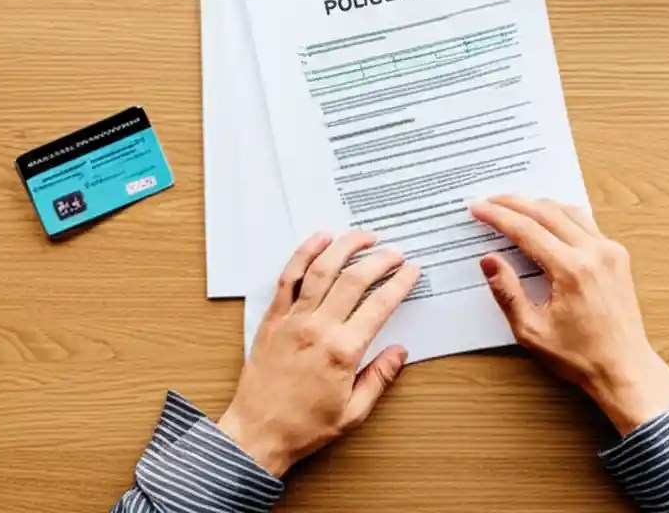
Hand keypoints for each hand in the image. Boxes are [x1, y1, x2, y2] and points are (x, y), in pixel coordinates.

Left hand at [218, 231, 420, 475]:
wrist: (256, 433)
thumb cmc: (303, 427)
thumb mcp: (353, 412)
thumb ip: (379, 378)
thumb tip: (400, 352)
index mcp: (343, 352)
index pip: (380, 306)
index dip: (400, 283)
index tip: (412, 271)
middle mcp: (318, 328)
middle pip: (354, 279)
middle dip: (380, 260)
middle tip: (394, 252)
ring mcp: (293, 320)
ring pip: (322, 269)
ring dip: (345, 247)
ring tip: (363, 236)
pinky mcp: (273, 319)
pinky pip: (289, 277)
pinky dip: (304, 253)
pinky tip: (319, 240)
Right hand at [470, 196, 668, 433]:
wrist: (624, 368)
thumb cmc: (580, 356)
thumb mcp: (532, 331)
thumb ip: (507, 292)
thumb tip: (488, 261)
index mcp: (572, 271)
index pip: (527, 230)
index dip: (498, 217)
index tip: (478, 209)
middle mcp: (595, 253)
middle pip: (547, 212)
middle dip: (514, 203)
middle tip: (490, 201)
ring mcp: (610, 251)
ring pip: (569, 211)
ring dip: (538, 205)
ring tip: (514, 205)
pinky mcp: (617, 256)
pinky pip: (586, 222)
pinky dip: (561, 214)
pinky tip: (547, 217)